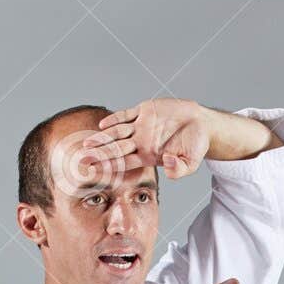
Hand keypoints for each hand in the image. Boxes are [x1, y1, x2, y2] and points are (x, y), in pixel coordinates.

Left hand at [80, 99, 210, 179]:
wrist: (201, 124)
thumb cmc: (196, 146)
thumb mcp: (191, 162)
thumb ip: (180, 169)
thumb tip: (168, 167)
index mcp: (148, 156)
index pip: (125, 163)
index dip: (110, 167)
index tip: (95, 172)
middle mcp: (141, 142)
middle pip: (116, 149)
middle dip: (100, 154)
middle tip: (82, 159)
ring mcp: (141, 126)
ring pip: (117, 133)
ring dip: (103, 138)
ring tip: (88, 144)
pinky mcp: (145, 111)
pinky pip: (126, 115)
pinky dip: (114, 119)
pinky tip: (102, 125)